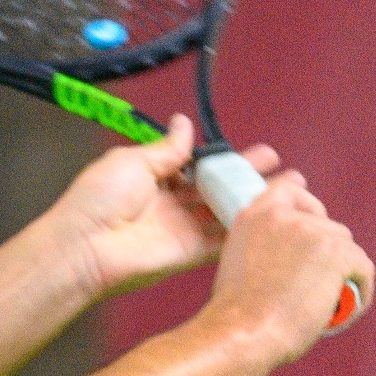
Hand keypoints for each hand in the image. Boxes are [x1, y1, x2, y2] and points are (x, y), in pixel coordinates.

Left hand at [53, 114, 291, 299]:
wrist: (86, 247)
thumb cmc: (99, 199)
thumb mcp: (133, 161)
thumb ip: (166, 148)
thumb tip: (183, 122)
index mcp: (152, 177)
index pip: (195, 164)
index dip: (221, 157)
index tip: (248, 148)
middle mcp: (170, 202)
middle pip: (214, 187)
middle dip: (245, 174)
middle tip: (276, 163)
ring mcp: (181, 228)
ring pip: (224, 211)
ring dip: (254, 198)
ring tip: (290, 184)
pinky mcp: (190, 253)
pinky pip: (223, 240)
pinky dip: (246, 228)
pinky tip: (274, 214)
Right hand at [203, 179, 374, 363]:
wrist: (244, 333)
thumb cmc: (238, 314)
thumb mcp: (239, 265)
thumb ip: (263, 248)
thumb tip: (293, 259)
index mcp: (254, 216)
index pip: (289, 191)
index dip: (308, 205)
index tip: (316, 223)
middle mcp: (284, 217)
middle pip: (328, 226)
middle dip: (329, 254)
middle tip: (319, 287)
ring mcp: (314, 232)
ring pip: (348, 249)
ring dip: (345, 274)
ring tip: (330, 304)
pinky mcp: (339, 253)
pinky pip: (364, 269)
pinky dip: (360, 292)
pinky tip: (344, 313)